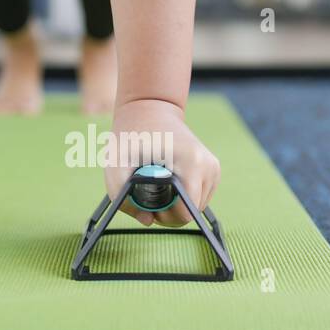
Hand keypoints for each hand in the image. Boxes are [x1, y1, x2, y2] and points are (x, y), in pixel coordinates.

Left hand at [104, 98, 220, 227]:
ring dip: (176, 204)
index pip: (187, 212)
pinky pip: (199, 198)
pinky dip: (183, 197)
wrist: (150, 108)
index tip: (148, 201)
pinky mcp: (214, 170)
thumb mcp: (115, 165)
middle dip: (169, 211)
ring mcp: (214, 168)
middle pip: (192, 212)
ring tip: (157, 184)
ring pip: (196, 207)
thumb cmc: (131, 136)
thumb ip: (123, 199)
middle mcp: (209, 166)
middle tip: (148, 193)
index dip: (165, 215)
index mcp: (191, 163)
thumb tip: (148, 221)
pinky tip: (169, 181)